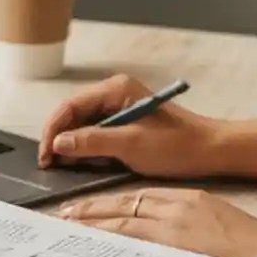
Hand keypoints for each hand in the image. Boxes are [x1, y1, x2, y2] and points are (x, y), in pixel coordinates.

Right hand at [38, 75, 224, 178]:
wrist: (210, 151)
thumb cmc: (177, 145)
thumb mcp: (131, 145)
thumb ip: (92, 141)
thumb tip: (59, 143)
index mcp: (116, 89)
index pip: (70, 105)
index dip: (52, 130)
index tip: (46, 155)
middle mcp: (115, 94)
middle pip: (73, 114)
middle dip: (59, 138)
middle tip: (49, 165)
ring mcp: (120, 108)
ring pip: (83, 125)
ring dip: (72, 145)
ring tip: (61, 166)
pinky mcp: (126, 124)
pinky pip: (97, 134)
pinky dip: (87, 148)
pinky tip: (82, 163)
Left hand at [58, 188, 256, 256]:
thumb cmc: (256, 250)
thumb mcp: (220, 226)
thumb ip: (191, 229)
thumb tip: (167, 244)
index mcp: (191, 199)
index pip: (141, 196)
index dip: (113, 202)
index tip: (91, 207)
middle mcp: (180, 205)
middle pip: (126, 202)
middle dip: (93, 209)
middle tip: (65, 215)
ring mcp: (178, 224)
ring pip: (125, 219)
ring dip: (94, 223)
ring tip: (68, 227)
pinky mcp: (178, 242)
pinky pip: (135, 238)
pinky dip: (111, 239)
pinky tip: (94, 244)